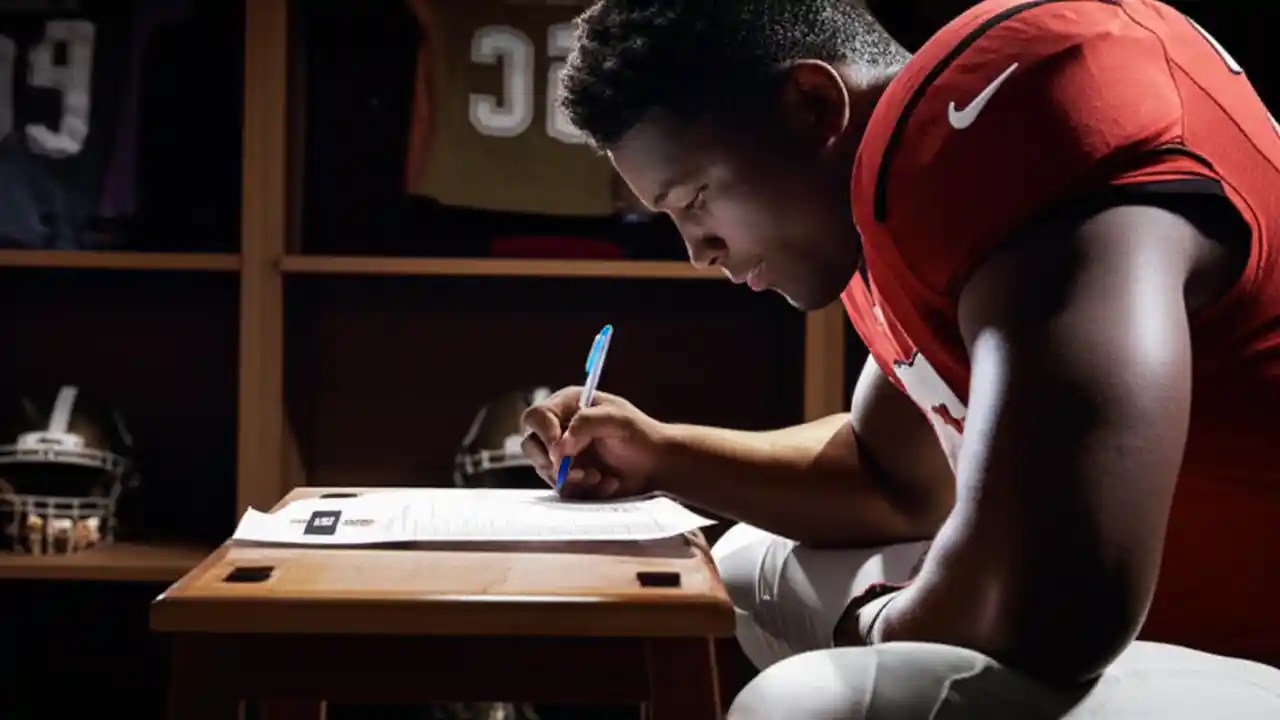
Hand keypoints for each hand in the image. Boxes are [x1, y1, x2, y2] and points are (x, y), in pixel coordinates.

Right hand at [519, 386, 667, 499]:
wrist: (655, 464)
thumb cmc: (640, 435)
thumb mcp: (617, 420)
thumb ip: (586, 423)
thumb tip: (561, 444)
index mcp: (568, 405)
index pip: (536, 416)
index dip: (544, 434)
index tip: (560, 451)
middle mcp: (560, 429)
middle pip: (531, 445)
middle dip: (552, 462)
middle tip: (578, 471)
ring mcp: (563, 454)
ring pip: (544, 470)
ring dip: (571, 478)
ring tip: (599, 477)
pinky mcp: (569, 477)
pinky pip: (561, 488)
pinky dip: (582, 490)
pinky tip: (605, 483)